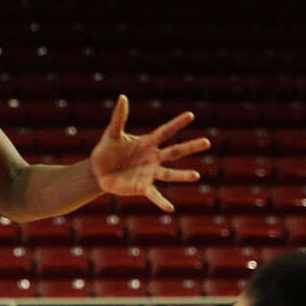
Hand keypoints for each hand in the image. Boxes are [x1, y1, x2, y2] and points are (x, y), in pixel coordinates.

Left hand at [90, 95, 209, 212]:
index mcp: (147, 143)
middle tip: (207, 142)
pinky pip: (154, 195)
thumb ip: (119, 117)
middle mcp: (153, 158)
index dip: (177, 123)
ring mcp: (149, 173)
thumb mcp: (112, 134)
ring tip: (197, 175)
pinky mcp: (142, 187)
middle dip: (190, 147)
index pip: (165, 131)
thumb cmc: (106, 151)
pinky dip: (161, 202)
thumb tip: (122, 97)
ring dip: (182, 175)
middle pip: (175, 151)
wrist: (98, 172)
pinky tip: (171, 208)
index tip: (190, 115)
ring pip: (170, 174)